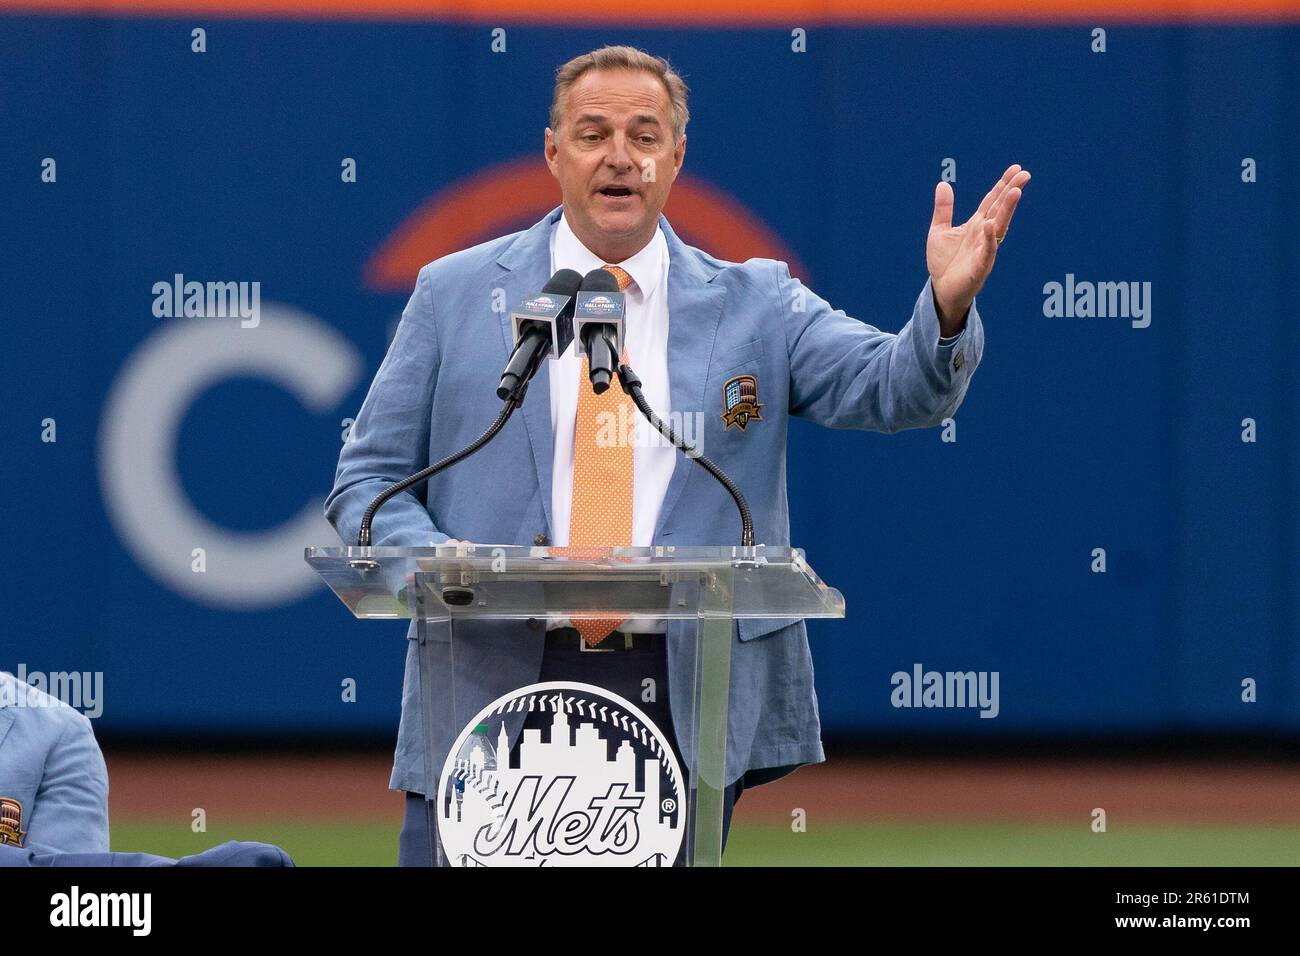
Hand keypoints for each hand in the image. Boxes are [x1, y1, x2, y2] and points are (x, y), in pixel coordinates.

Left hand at [928, 163, 1029, 334]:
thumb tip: (943, 183)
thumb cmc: (944, 262)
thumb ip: (943, 209)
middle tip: (1025, 175)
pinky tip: (990, 225)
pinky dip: (988, 238)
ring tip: (1015, 192)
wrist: (941, 290)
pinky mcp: (979, 267)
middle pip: (999, 209)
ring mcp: (984, 249)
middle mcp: (984, 234)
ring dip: (1007, 210)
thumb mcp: (939, 231)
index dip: (1002, 184)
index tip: (1015, 168)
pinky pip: (986, 251)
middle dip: (1011, 192)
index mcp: (976, 225)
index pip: (992, 201)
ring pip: (998, 227)